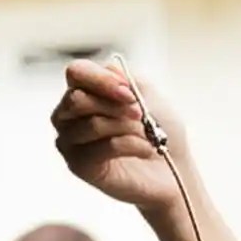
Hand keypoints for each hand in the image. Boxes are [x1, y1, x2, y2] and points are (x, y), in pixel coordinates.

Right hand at [51, 58, 192, 213]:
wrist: (172, 169)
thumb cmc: (160, 132)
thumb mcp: (150, 95)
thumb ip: (128, 80)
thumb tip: (110, 72)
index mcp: (84, 91)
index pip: (76, 72)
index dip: (102, 79)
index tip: (130, 93)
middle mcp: (69, 115)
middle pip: (77, 99)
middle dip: (115, 105)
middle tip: (140, 114)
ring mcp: (70, 141)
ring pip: (92, 124)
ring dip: (127, 127)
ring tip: (146, 135)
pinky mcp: (79, 166)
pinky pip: (102, 148)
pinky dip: (131, 145)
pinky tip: (144, 150)